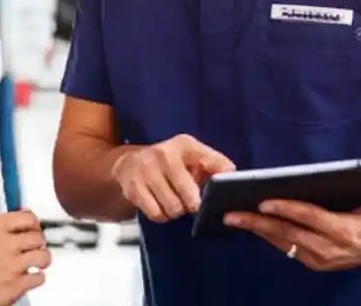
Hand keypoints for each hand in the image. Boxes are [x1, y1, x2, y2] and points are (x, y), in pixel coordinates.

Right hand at [0, 210, 51, 305]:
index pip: (28, 216)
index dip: (31, 223)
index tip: (33, 226)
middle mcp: (7, 243)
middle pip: (38, 236)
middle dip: (37, 241)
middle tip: (35, 245)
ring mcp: (14, 264)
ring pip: (43, 256)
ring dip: (41, 259)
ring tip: (38, 261)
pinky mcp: (18, 285)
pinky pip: (39, 278)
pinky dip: (36, 278)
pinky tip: (30, 278)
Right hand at [111, 134, 235, 222]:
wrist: (129, 164)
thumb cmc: (169, 163)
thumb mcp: (191, 156)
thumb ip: (213, 164)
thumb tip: (232, 174)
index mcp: (184, 145)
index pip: (210, 161)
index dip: (220, 178)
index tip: (222, 190)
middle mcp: (164, 154)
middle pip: (190, 195)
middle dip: (193, 205)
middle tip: (191, 203)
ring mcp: (147, 170)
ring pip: (173, 207)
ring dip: (177, 211)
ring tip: (175, 203)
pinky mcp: (134, 187)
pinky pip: (156, 214)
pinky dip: (162, 216)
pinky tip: (161, 206)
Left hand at [224, 178, 360, 270]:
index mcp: (344, 231)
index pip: (309, 218)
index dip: (286, 209)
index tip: (264, 202)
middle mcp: (329, 249)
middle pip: (287, 233)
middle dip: (258, 223)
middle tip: (232, 213)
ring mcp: (320, 259)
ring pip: (282, 242)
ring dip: (257, 230)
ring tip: (234, 218)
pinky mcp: (314, 263)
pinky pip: (286, 247)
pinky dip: (268, 235)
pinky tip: (252, 224)